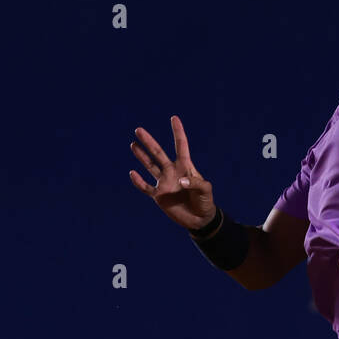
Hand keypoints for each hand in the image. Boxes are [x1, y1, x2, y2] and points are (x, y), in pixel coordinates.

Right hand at [129, 115, 216, 231]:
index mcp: (185, 167)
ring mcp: (164, 183)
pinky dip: (139, 182)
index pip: (181, 146)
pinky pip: (146, 187)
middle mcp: (172, 172)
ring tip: (133, 144)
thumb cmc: (205, 202)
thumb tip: (180, 182)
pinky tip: (132, 173)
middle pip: (158, 153)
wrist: (200, 220)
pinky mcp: (159, 196)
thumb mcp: (206, 190)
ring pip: (150, 166)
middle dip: (149, 142)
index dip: (178, 132)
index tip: (174, 118)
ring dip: (141, 156)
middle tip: (139, 130)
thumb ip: (195, 183)